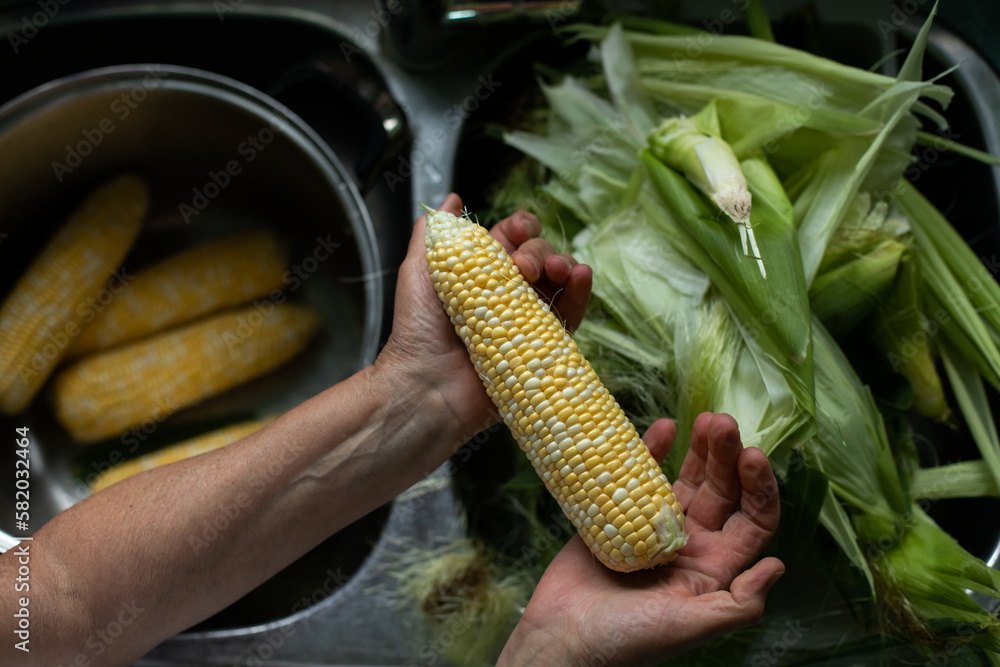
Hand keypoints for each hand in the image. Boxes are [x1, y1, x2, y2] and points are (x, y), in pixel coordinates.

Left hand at [377, 194, 591, 447]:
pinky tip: (582, 277)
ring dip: (566, 265)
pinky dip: (581, 295)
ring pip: (560, 283)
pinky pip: (571, 318)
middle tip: (522, 269)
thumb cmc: (416, 331)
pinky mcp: (543, 348)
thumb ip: (436, 234)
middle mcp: (507, 294)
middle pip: (540, 257)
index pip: (513, 239)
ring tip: (561, 270)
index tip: (516, 231)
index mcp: (481, 273)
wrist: (426, 385)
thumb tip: (452, 199)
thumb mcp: (418, 271)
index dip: (521, 229)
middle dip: (539, 252)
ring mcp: (527, 321)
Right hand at [500, 413, 783, 666]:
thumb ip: (738, 603)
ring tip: (704, 418)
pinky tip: (664, 428)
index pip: (752, 521)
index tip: (751, 455)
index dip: (758, 487)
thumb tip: (778, 566)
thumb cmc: (628, 642)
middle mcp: (691, 545)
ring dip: (698, 449)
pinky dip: (652, 452)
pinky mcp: (618, 514)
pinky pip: (641, 476)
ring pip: (686, 479)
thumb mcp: (691, 626)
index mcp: (714, 569)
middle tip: (722, 423)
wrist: (564, 637)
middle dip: (725, 456)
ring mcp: (654, 527)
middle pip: (720, 491)